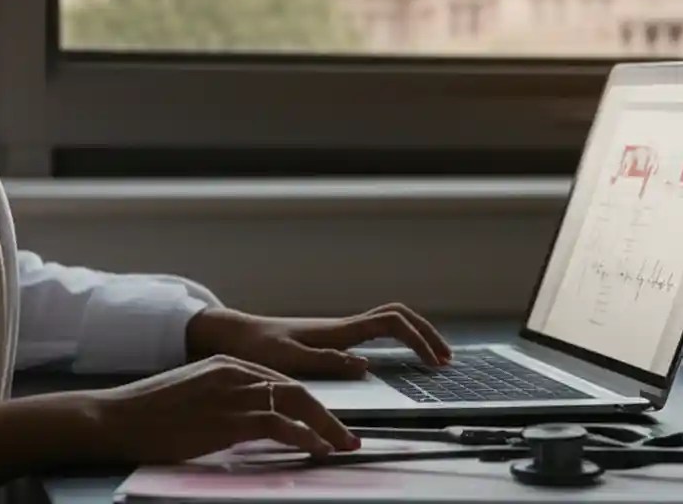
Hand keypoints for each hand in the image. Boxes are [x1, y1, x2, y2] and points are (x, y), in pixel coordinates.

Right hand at [90, 354, 360, 464]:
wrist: (117, 418)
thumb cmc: (148, 414)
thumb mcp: (193, 397)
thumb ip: (224, 401)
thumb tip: (250, 423)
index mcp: (227, 363)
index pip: (280, 380)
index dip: (308, 402)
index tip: (327, 420)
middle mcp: (235, 372)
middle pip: (296, 388)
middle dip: (327, 414)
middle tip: (349, 435)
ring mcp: (232, 393)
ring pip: (295, 404)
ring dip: (325, 427)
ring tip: (343, 446)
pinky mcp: (227, 418)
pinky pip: (278, 425)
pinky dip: (304, 436)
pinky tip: (317, 448)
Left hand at [186, 303, 453, 378]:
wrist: (235, 336)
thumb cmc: (257, 348)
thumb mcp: (288, 359)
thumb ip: (326, 362)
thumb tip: (365, 365)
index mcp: (339, 331)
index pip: (391, 324)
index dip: (418, 339)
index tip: (435, 361)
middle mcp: (344, 327)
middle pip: (398, 316)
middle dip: (426, 333)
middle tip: (446, 358)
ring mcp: (340, 331)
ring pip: (389, 322)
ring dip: (415, 335)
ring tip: (433, 357)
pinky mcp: (333, 339)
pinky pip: (376, 333)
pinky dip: (397, 340)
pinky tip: (400, 359)